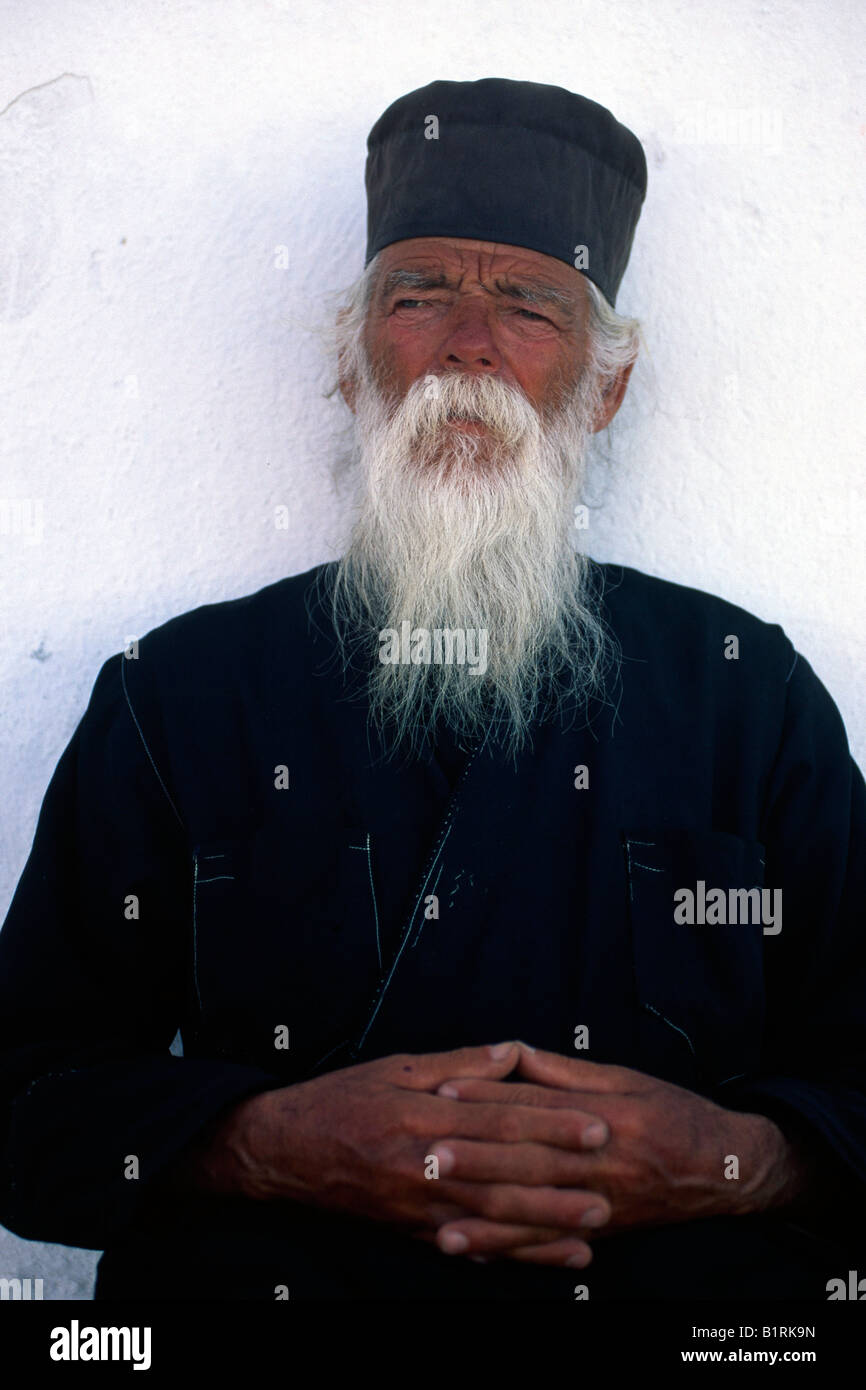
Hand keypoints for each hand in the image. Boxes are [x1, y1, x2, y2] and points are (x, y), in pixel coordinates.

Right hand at [171, 1042, 609, 1264]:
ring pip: (491, 1219)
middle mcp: (422, 1162)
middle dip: (560, 1184)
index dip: (550, 1126)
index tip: (595, 1126)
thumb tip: (513, 1053)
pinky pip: (467, 1246)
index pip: (500, 1121)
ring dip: (543, 1227)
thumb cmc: (343, 1098)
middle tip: (610, 1187)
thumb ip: (460, 1062)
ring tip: (590, 1229)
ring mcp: (417, 1203)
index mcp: (423, 1114)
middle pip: (502, 1177)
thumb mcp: (399, 1066)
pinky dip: (508, 1256)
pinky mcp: (412, 1229)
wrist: (286, 1149)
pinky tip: (543, 1260)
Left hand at [431, 1047, 806, 1263]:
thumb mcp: (626, 1077)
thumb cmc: (674, 1113)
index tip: (445, 1091)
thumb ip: (566, 1071)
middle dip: (476, 1158)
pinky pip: (547, 1244)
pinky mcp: (598, 1230)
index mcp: (606, 1115)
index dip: (490, 1098)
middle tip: (428, 1153)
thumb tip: (515, 1051)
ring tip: (439, 1215)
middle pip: (530, 1159)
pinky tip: (473, 1248)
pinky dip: (507, 1249)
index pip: (537, 1106)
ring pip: (534, 1211)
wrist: (725, 1168)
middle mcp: (601, 1161)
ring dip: (484, 1215)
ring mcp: (601, 1201)